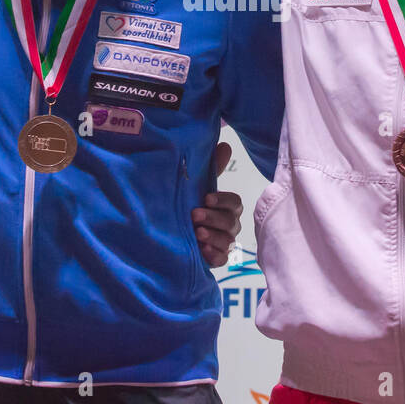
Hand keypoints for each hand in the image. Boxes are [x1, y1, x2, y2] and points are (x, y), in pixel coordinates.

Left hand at [192, 142, 241, 267]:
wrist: (170, 232)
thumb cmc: (188, 205)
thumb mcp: (196, 186)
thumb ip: (212, 168)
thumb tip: (225, 144)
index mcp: (226, 206)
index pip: (234, 202)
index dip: (223, 200)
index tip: (206, 198)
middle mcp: (229, 224)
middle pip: (231, 222)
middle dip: (214, 218)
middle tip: (195, 215)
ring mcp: (224, 242)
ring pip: (228, 240)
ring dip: (213, 236)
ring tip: (197, 233)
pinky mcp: (216, 258)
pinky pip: (222, 258)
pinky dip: (214, 254)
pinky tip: (202, 251)